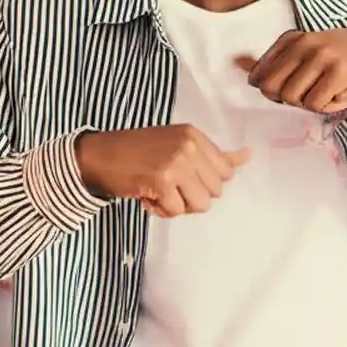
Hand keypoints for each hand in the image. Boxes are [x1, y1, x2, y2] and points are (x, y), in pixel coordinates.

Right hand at [74, 125, 249, 218]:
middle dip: (192, 196)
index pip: (225, 172)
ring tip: (159, 193)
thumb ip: (213, 155)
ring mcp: (176, 162)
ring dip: (179, 206)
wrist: (98, 155)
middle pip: (215, 191)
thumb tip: (249, 156)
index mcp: (195, 135)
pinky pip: (177, 211)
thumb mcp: (178, 144)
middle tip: (168, 186)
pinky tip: (147, 197)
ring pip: (201, 204)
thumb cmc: (137, 152)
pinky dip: (162, 211)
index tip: (183, 177)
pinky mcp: (161, 180)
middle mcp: (189, 145)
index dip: (205, 183)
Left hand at [237, 29, 346, 113]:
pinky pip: (317, 104)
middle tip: (311, 94)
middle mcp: (304, 44)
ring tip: (329, 92)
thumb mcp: (307, 51)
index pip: (260, 76)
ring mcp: (321, 56)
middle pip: (272, 90)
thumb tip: (238, 66)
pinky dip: (330, 107)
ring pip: (293, 98)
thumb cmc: (342, 56)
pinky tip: (343, 94)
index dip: (276, 91)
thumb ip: (275, 61)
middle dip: (287, 100)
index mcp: (292, 39)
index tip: (300, 85)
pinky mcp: (338, 72)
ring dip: (312, 104)